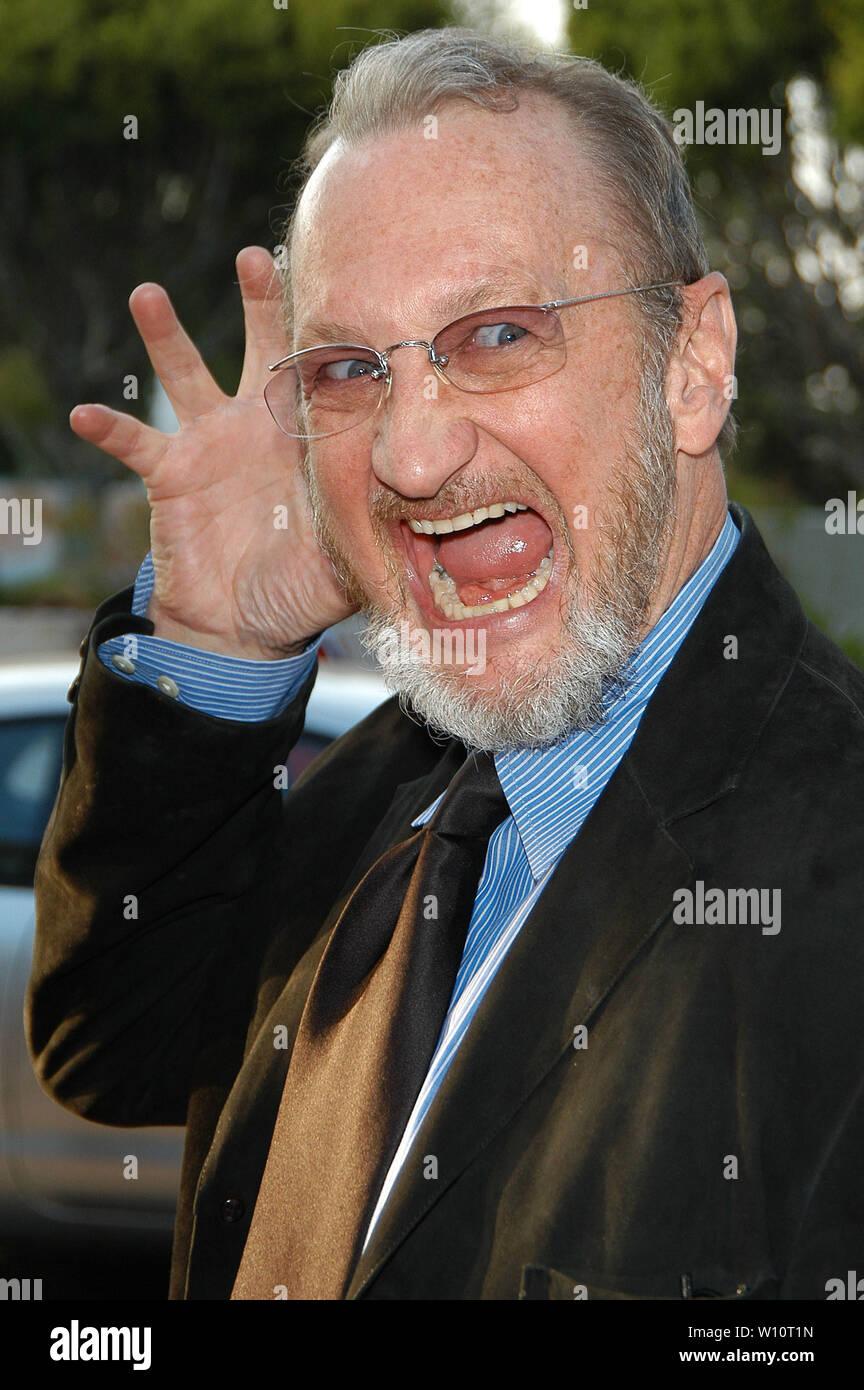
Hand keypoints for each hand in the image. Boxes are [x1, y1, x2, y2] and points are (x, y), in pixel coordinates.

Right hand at [70, 246, 358, 658]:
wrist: (242, 626)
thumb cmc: (301, 589)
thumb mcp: (349, 558)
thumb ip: (381, 533)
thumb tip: (426, 520)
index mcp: (305, 441)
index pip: (320, 377)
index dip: (331, 339)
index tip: (346, 290)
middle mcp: (257, 428)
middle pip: (258, 350)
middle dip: (258, 303)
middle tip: (256, 257)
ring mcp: (209, 445)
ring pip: (185, 376)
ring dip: (165, 335)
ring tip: (148, 294)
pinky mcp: (169, 474)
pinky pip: (134, 443)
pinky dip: (107, 428)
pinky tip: (84, 414)